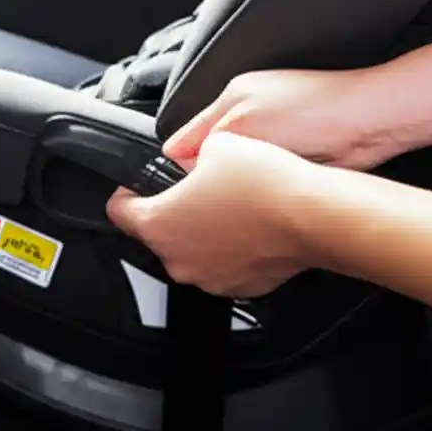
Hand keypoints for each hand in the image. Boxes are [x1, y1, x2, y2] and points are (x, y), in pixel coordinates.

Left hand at [107, 132, 327, 297]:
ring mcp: (210, 278)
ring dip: (202, 230)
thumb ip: (190, 154)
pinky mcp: (242, 286)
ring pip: (192, 251)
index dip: (128, 191)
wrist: (312, 215)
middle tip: (194, 187)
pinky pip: (224, 264)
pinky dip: (231, 248)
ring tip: (229, 203)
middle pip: (157, 234)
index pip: (119, 211)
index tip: (139, 183)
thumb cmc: (264, 182)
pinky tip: (250, 224)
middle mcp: (178, 260)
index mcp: (158, 225)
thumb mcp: (214, 144)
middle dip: (171, 210)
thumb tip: (190, 161)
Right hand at [161, 69, 404, 170]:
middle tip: (227, 190)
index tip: (186, 188)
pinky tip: (278, 190)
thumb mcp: (244, 123)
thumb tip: (186, 164)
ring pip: (241, 172)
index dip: (183, 165)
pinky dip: (269, 187)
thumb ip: (207, 141)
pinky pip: (267, 179)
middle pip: (213, 157)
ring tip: (259, 187)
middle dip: (217, 175)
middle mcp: (251, 114)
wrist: (371, 122)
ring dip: (246, 182)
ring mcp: (275, 135)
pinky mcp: (298, 156)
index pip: (185, 137)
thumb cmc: (315, 112)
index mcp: (231, 97)